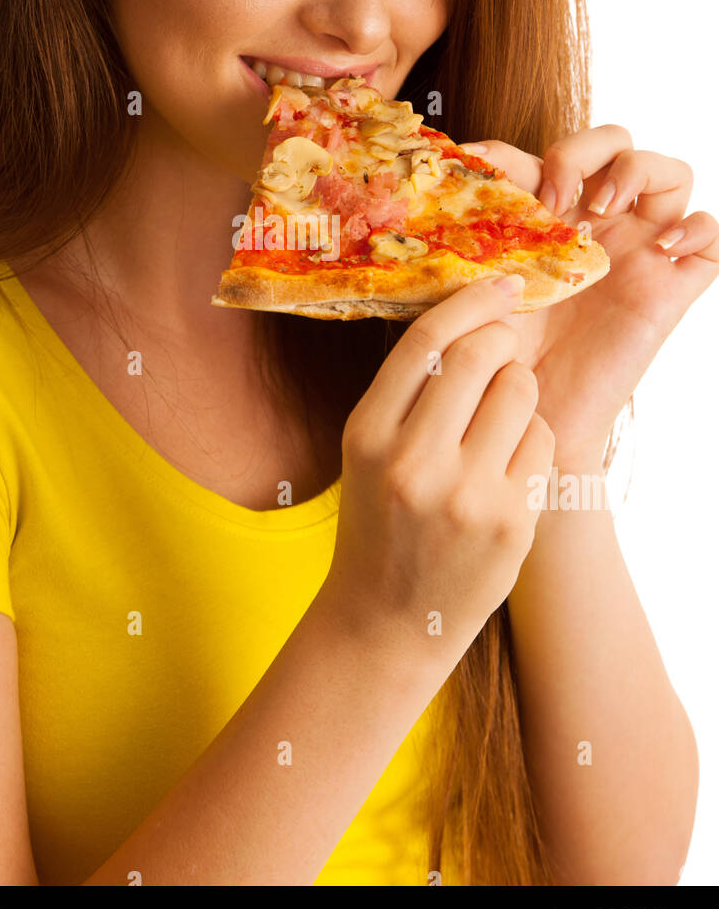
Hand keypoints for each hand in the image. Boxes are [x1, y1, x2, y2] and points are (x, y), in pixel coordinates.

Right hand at [321, 275, 554, 668]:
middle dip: (502, 339)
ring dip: (519, 390)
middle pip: (481, 356)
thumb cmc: (380, 524)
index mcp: (367, 433)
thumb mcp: (368, 451)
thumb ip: (407, 392)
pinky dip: (531, 439)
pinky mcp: (509, 522)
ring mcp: (464, 495)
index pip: (426, 341)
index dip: (470, 302)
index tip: (498, 286)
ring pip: (521, 392)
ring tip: (499, 418)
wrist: (385, 622)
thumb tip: (469, 317)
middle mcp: (412, 461)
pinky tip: (507, 465)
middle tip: (505, 345)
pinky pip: (541, 442)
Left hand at [460, 125, 718, 465]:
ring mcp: (639, 255)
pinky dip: (697, 228)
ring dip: (639, 171)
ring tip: (603, 207)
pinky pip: (713, 240)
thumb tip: (445, 178)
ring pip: (672, 175)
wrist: (526, 419)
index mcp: (547, 221)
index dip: (511, 150)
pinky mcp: (671, 291)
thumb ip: (467, 238)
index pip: (540, 157)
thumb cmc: (494, 360)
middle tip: (554, 198)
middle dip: (585, 150)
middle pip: (616, 145)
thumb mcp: (470, 288)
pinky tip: (660, 248)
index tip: (473, 163)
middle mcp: (598, 229)